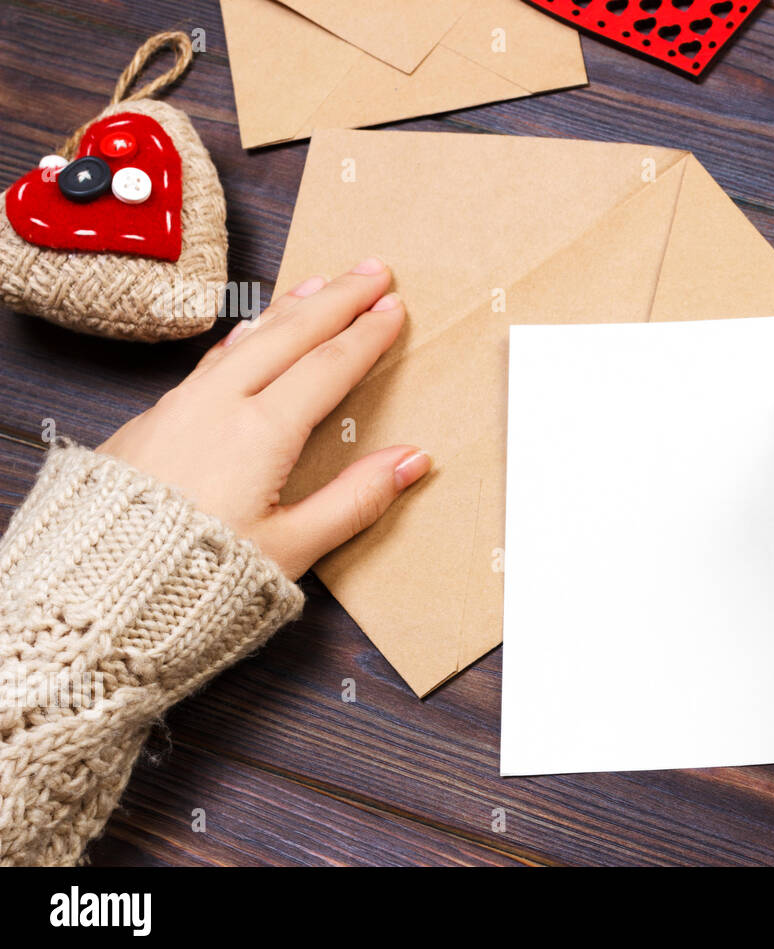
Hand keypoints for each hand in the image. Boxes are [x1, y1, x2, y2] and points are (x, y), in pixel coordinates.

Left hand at [98, 256, 430, 579]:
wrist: (97, 588)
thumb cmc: (195, 579)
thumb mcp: (292, 549)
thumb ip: (356, 500)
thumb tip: (412, 460)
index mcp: (262, 433)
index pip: (329, 366)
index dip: (367, 334)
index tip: (394, 306)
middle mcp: (219, 406)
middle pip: (290, 334)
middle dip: (336, 298)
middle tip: (371, 270)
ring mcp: (180, 407)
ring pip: (245, 339)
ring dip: (288, 308)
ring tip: (318, 283)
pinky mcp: (152, 421)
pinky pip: (209, 361)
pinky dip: (243, 335)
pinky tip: (248, 331)